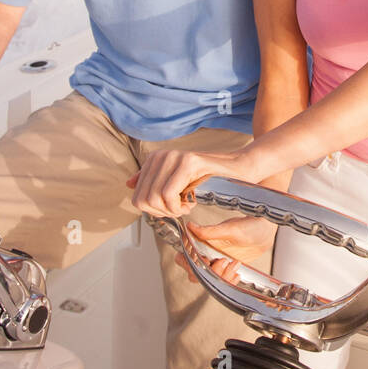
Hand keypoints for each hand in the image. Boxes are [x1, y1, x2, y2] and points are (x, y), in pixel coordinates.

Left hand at [127, 147, 258, 218]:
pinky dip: (177, 207)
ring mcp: (174, 156)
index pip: (137, 196)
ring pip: (154, 198)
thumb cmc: (209, 177)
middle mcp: (161, 155)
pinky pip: (168, 194)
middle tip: (179, 210)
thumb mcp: (177, 181)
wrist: (238, 168)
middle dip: (161, 213)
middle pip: (143, 199)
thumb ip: (153, 181)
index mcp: (155, 159)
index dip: (153, 211)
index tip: (171, 209)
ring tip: (186, 205)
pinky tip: (190, 204)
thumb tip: (129, 183)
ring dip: (171, 211)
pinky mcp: (188, 162)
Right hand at [175, 216, 276, 284]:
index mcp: (203, 243)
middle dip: (207, 272)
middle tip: (222, 262)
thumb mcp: (230, 228)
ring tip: (234, 263)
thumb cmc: (249, 225)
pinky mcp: (228, 269)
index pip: (185, 257)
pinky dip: (229, 280)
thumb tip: (190, 226)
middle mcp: (208, 254)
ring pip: (209, 280)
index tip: (205, 260)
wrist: (265, 233)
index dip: (189, 263)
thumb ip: (210, 231)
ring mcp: (218, 263)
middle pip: (194, 273)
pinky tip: (237, 273)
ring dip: (220, 276)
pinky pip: (222, 282)